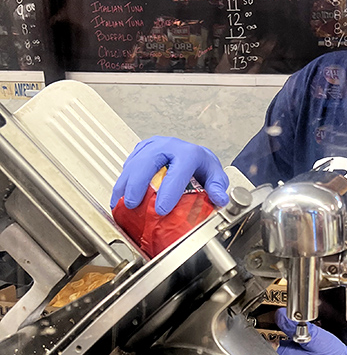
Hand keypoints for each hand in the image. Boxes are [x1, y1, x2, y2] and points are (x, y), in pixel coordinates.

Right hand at [111, 136, 228, 215]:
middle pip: (148, 161)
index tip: (161, 209)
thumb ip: (217, 188)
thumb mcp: (215, 176)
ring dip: (124, 183)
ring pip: (134, 161)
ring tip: (119, 203)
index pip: (178, 171)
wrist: (193, 154)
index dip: (169, 191)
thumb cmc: (202, 167)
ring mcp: (154, 146)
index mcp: (189, 153)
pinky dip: (122, 180)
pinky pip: (129, 162)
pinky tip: (119, 195)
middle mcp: (169, 146)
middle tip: (132, 205)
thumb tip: (219, 199)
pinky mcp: (142, 149)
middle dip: (137, 184)